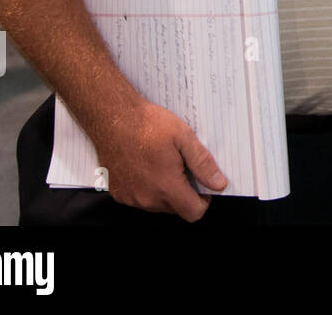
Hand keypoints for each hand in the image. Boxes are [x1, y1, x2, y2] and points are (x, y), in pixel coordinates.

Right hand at [91, 100, 226, 221]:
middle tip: (182, 166)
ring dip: (165, 191)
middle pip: (176, 209)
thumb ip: (203, 164)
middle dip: (184, 193)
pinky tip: (147, 166)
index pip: (193, 213)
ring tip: (164, 164)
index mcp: (166, 187)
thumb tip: (218, 183)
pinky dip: (147, 188)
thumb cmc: (147, 125)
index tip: (203, 186)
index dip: (203, 201)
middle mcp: (146, 198)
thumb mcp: (184, 138)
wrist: (113, 119)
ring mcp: (130, 198)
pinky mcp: (118, 193)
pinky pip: (140, 199)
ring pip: (157, 205)